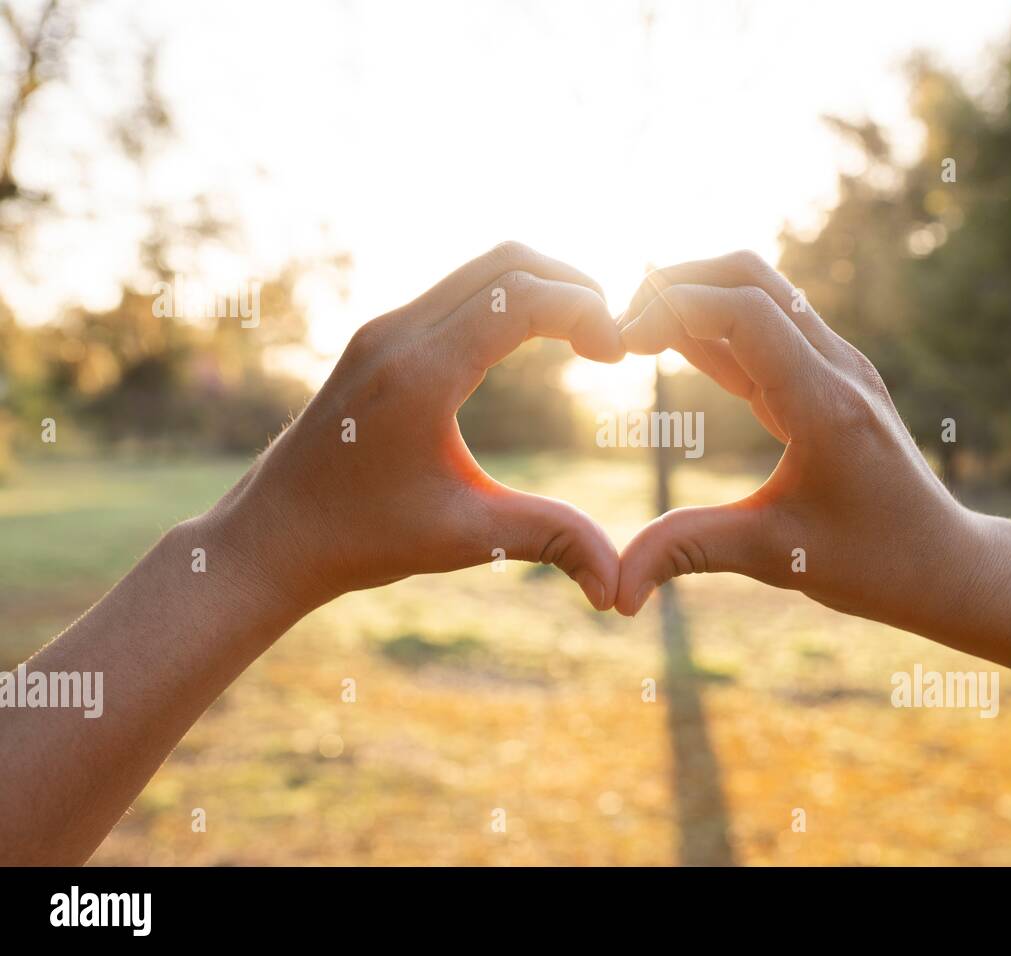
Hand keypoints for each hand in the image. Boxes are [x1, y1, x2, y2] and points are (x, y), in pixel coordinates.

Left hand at [202, 242, 624, 612]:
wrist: (273, 535)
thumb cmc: (362, 539)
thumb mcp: (465, 539)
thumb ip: (551, 540)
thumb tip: (618, 587)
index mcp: (421, 374)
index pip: (521, 297)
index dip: (586, 312)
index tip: (618, 355)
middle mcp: (398, 334)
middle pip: (508, 262)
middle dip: (574, 286)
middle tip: (610, 339)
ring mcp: (384, 330)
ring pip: (482, 268)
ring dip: (542, 288)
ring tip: (583, 338)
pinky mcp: (380, 338)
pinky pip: (458, 290)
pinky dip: (509, 299)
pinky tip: (533, 343)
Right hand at [614, 251, 1010, 688]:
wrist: (946, 562)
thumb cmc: (875, 564)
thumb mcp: (777, 557)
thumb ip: (690, 551)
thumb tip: (616, 591)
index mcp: (825, 404)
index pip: (744, 311)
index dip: (673, 309)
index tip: (619, 343)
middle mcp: (837, 368)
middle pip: (749, 275)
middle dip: (676, 284)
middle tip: (619, 328)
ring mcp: (838, 366)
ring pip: (759, 291)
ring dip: (695, 298)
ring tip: (634, 336)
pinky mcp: (830, 378)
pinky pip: (767, 328)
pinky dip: (715, 326)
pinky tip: (672, 350)